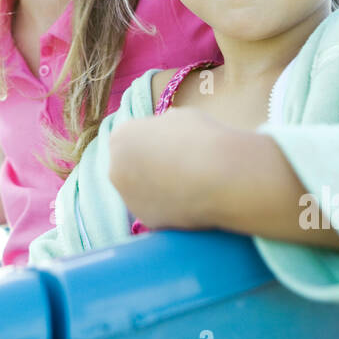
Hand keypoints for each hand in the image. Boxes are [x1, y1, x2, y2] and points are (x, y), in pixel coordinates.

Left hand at [107, 107, 229, 229]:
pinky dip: (168, 208)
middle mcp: (116, 168)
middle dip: (148, 166)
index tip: (172, 145)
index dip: (153, 141)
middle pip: (129, 166)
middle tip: (178, 167)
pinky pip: (155, 210)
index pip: (130, 138)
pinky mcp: (145, 220)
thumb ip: (164, 126)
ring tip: (187, 186)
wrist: (221, 177)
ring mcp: (127, 198)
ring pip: (140, 191)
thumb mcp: (180, 117)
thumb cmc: (201, 138)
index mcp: (121, 137)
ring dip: (156, 189)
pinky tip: (190, 202)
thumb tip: (165, 135)